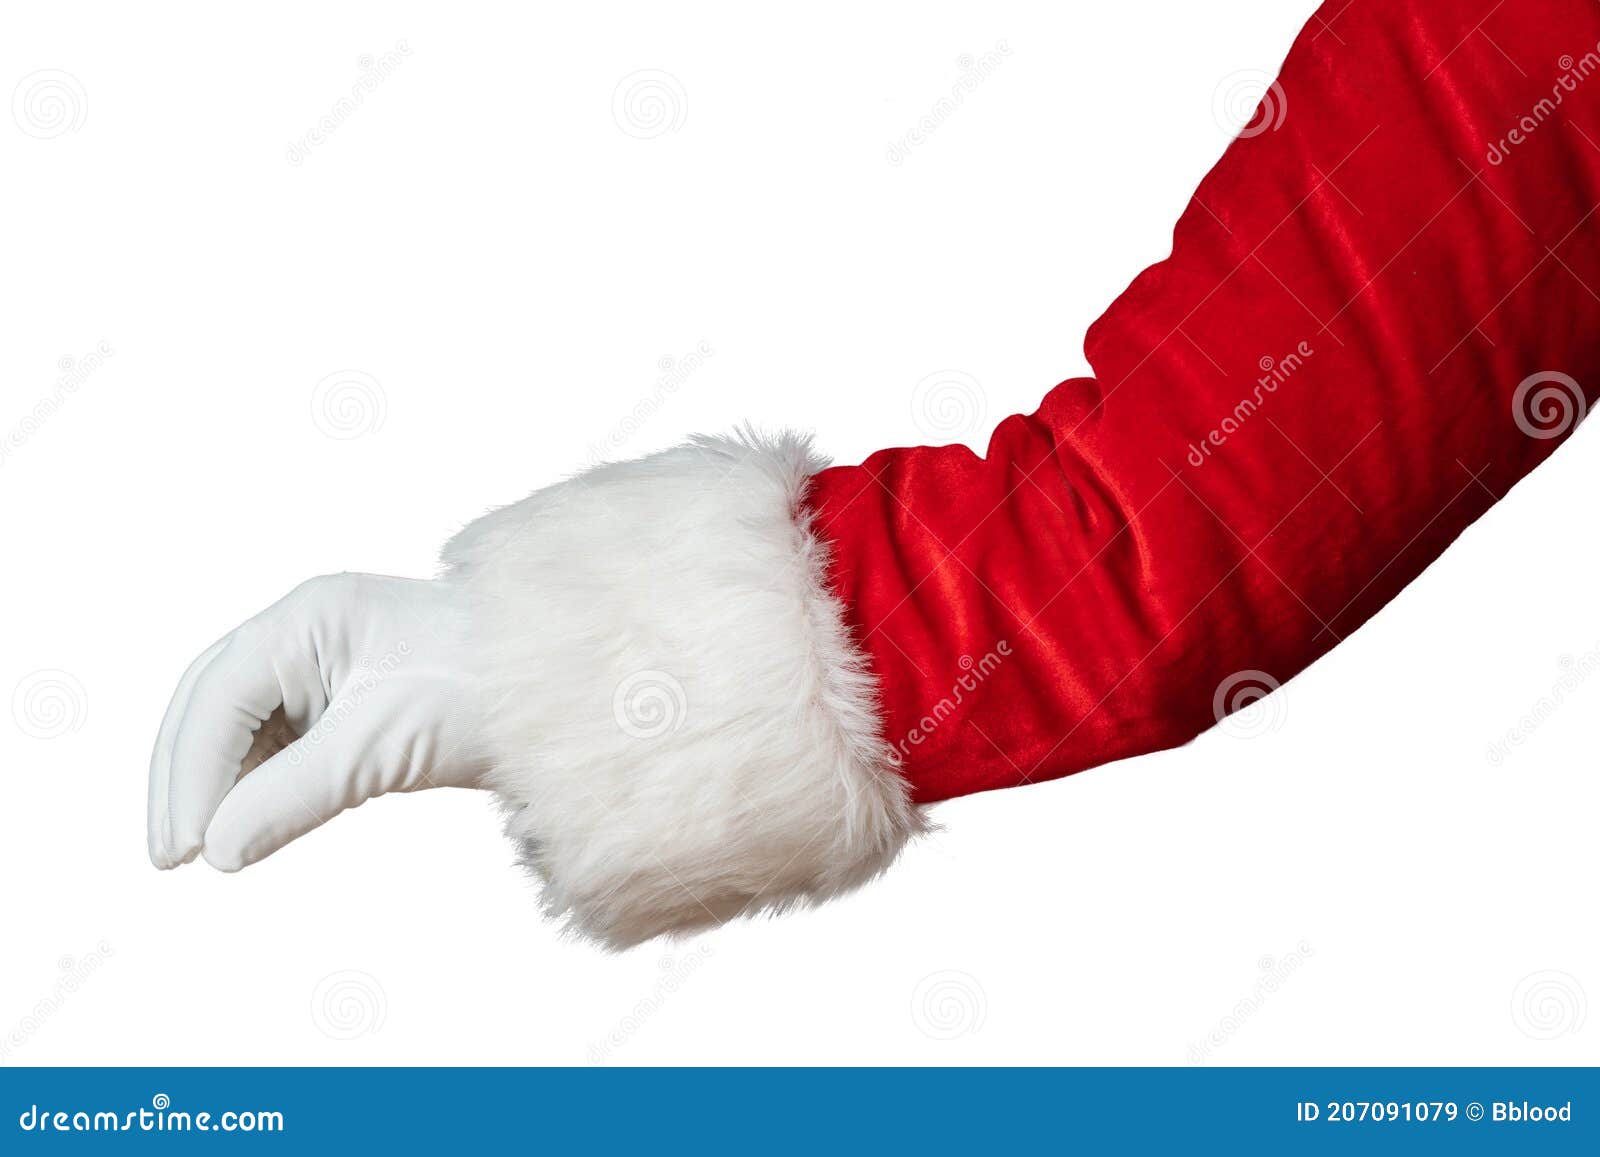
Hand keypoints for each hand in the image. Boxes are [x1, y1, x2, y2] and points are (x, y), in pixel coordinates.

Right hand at [148, 573, 484, 871]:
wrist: (561, 690)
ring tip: (208, 853)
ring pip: (242, 728)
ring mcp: (325, 663)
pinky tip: (250, 829)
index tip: (183, 848)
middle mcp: (306, 632)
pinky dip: (259, 786)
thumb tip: (218, 851)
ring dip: (220, 787)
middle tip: (169, 857)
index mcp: (308, 617)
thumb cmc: (481, 693)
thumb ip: (291, 797)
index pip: (220, 697)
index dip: (191, 774)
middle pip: (214, 706)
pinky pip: (281, 744)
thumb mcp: (379, 746)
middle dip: (186, 781)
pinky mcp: (347, 699)